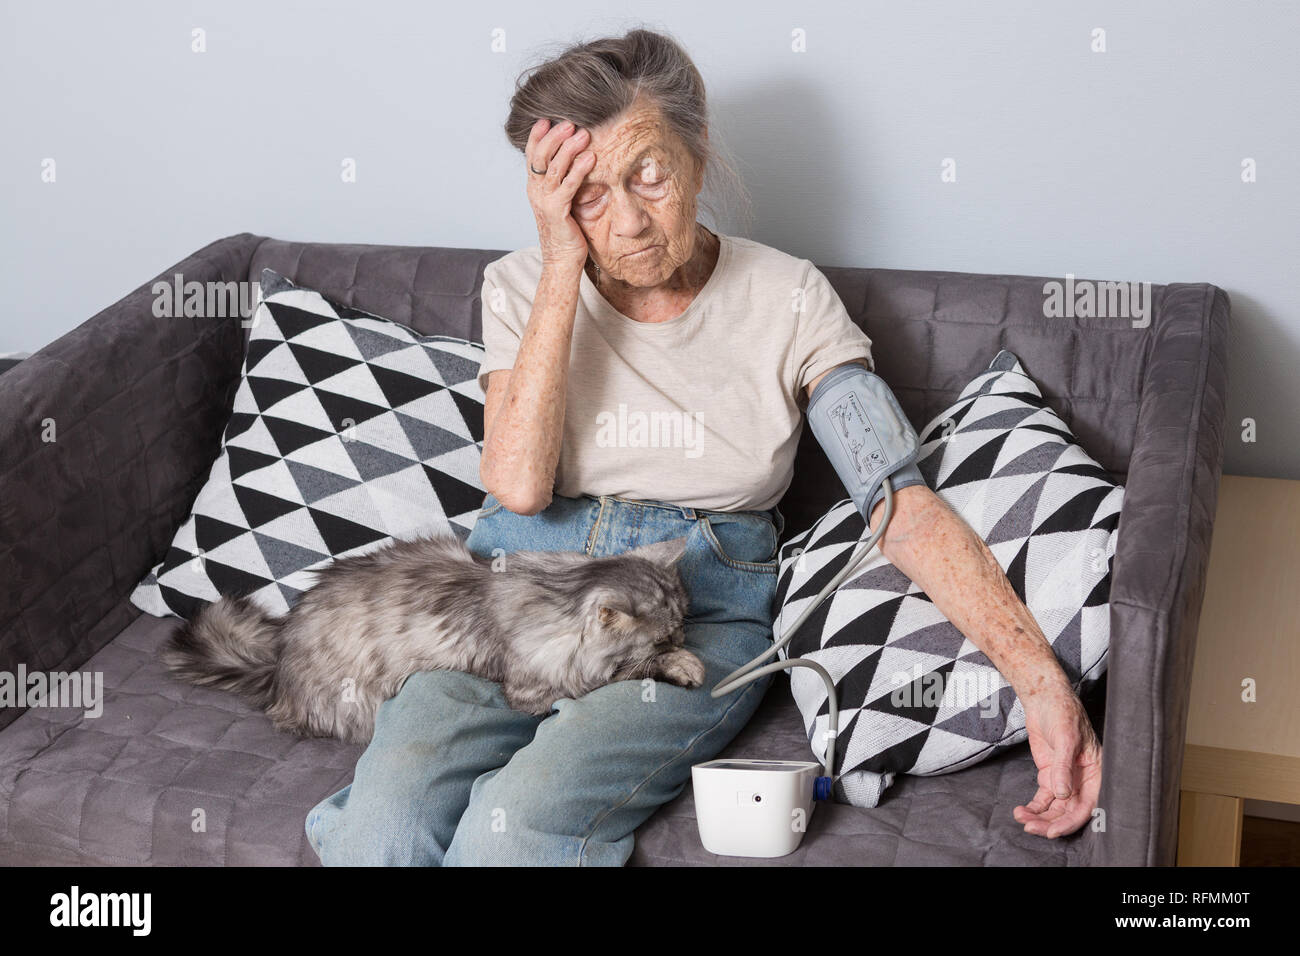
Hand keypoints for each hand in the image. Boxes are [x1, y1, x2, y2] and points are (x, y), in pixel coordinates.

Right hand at [525, 118, 595, 269]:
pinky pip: (568, 186)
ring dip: (568, 148)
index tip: (547, 118)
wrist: (561, 260)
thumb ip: (562, 181)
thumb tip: (575, 158)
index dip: (537, 136)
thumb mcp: (561, 200)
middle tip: (569, 121)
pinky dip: (579, 170)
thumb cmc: (566, 230)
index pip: (532, 155)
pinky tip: (591, 158)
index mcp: (535, 187)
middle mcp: (536, 192)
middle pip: (540, 156)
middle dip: (554, 136)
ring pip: (554, 168)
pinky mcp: (557, 212)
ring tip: (583, 134)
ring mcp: (544, 202)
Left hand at [1013, 684, 1101, 837]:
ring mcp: (1065, 779)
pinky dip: (1033, 808)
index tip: (1051, 831)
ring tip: (1021, 818)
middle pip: (1069, 812)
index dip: (1070, 822)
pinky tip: (1021, 811)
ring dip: (1039, 817)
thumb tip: (1062, 795)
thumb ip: (1064, 767)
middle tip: (1030, 827)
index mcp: (1096, 773)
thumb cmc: (1063, 714)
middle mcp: (1082, 780)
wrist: (1045, 699)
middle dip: (1050, 823)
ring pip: (1055, 809)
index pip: (1086, 805)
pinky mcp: (1050, 776)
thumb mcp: (1066, 739)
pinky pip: (1043, 800)